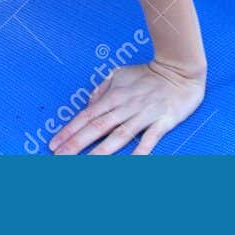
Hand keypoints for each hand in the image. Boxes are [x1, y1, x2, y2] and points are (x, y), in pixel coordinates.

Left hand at [48, 58, 206, 154]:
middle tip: (59, 158)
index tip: (53, 144)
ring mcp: (144, 115)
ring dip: (101, 152)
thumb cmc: (149, 72)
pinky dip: (139, 152)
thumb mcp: (120, 73)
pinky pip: (149, 139)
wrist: (180, 69)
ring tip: (85, 165)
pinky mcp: (162, 122)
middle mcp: (126, 107)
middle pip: (97, 127)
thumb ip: (102, 89)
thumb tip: (88, 105)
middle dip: (77, 143)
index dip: (69, 130)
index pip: (87, 115)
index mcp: (114, 96)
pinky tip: (130, 164)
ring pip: (119, 136)